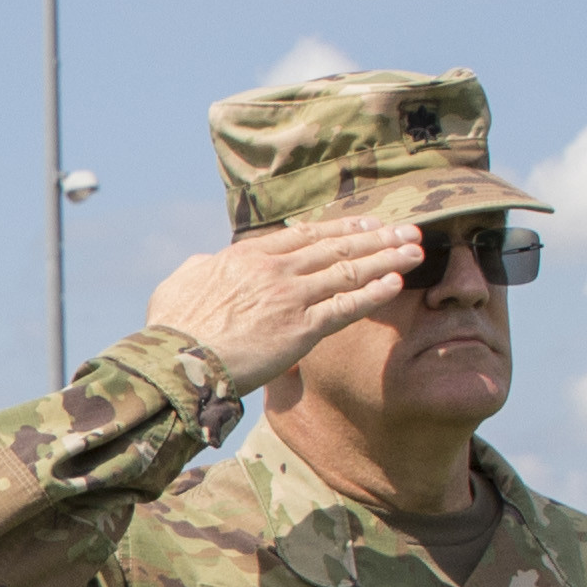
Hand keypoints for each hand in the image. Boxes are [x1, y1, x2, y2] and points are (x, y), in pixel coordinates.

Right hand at [142, 211, 428, 390]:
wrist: (176, 361)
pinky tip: (396, 283)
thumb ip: (200, 267)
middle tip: (407, 229)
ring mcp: (290, 297)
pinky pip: (346, 307)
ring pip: (348, 270)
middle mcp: (274, 270)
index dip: (339, 228)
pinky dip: (373, 293)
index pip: (303, 235)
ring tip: (415, 249)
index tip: (364, 224)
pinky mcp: (301, 329)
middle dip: (375, 236)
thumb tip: (206, 261)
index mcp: (246, 256)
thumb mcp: (178, 283)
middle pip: (335, 246)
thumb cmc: (170, 329)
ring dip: (386, 258)